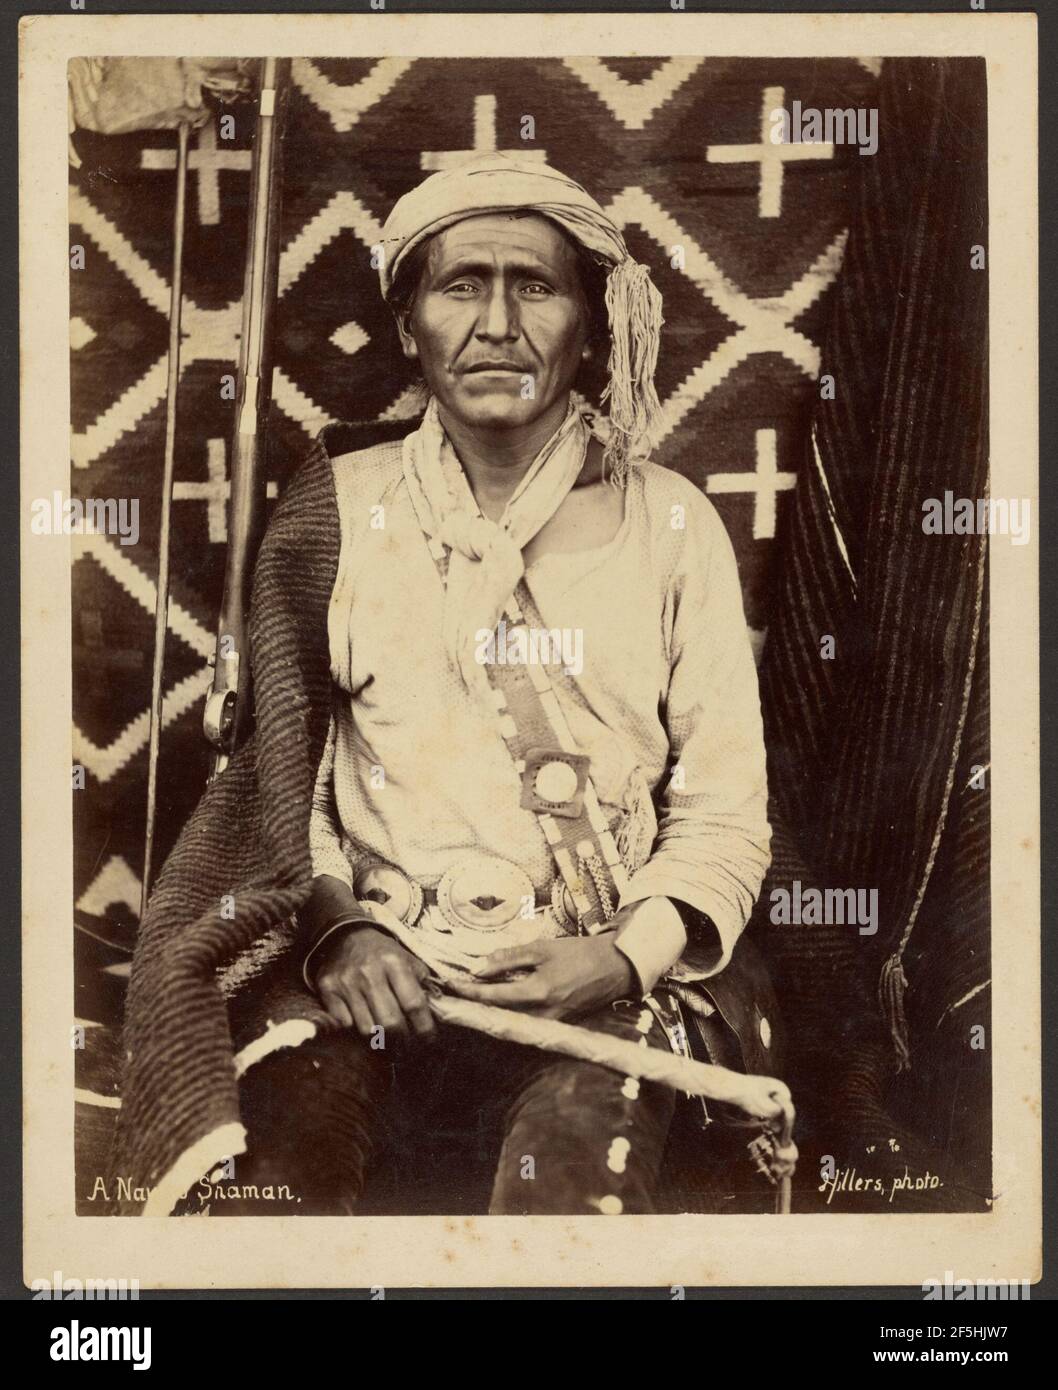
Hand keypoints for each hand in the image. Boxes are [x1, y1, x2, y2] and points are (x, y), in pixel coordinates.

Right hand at [314, 926, 435, 1041]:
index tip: (429, 1040)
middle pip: (390, 1023)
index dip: (424, 1028)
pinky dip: (354, 1028)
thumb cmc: (381, 952)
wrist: (343, 934)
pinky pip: (344, 1024)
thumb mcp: (406, 958)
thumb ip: (422, 982)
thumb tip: (437, 1011)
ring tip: (386, 1036)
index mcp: (395, 962)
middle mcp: (370, 972)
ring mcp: (347, 981)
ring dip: (379, 1038)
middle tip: (407, 1046)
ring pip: (367, 1029)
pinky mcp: (327, 988)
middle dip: (403, 1041)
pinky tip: (362, 1020)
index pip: (414, 1004)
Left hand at [445, 935, 634, 1019]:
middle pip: (498, 1016)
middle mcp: (542, 1015)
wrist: (615, 968)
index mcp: (538, 993)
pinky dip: (509, 1014)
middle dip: (475, 1006)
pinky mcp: (557, 1025)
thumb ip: (510, 958)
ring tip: (472, 999)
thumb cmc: (580, 954)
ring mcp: (551, 1023)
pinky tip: (499, 1004)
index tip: (450, 985)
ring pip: (511, 1021)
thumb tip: (480, 967)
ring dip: (490, 1012)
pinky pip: (526, 1022)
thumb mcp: (543, 948)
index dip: (469, 991)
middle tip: (454, 994)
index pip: (493, 997)